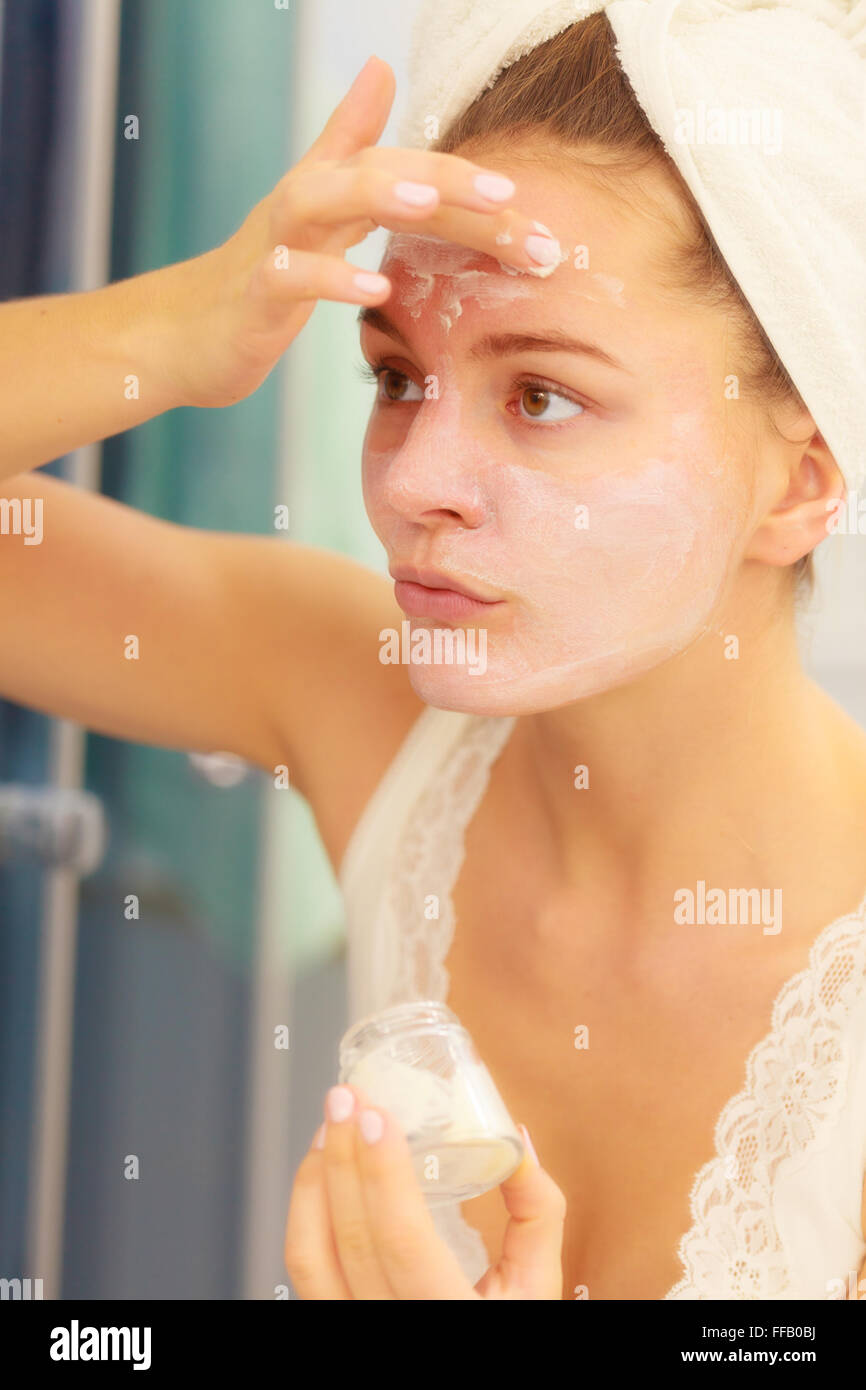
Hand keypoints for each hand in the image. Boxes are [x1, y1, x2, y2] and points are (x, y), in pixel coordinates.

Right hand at [150, 55, 554, 410]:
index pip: (411, 179)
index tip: (535, 214)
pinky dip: (329, 279)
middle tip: (508, 197)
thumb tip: (379, 69)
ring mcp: (276, 245)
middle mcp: (304, 204)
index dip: (469, 189)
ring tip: (433, 202)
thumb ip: (347, 141)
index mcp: (333, 192)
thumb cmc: (261, 274)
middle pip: (376, 172)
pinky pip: (290, 278)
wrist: (188, 334)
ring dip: (378, 195)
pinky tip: (375, 290)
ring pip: (322, 202)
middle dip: (444, 181)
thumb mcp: (313, 207)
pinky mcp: (254, 295)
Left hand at [284, 1083, 565, 1299]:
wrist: (476, 1373)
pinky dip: (305, 1210)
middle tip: (345, 1097)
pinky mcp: (338, 1317)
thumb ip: (536, 1209)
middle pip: (350, 1239)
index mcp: (452, 1315)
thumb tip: (516, 1137)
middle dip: (342, 1157)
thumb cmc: (510, 1325)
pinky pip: (305, 1268)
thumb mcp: (539, 1283)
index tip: (377, 1116)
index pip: (404, 1241)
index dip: (383, 1175)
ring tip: (329, 1126)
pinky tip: (322, 1169)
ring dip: (315, 1180)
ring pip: (311, 1255)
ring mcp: (359, 1327)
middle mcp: (396, 1327)